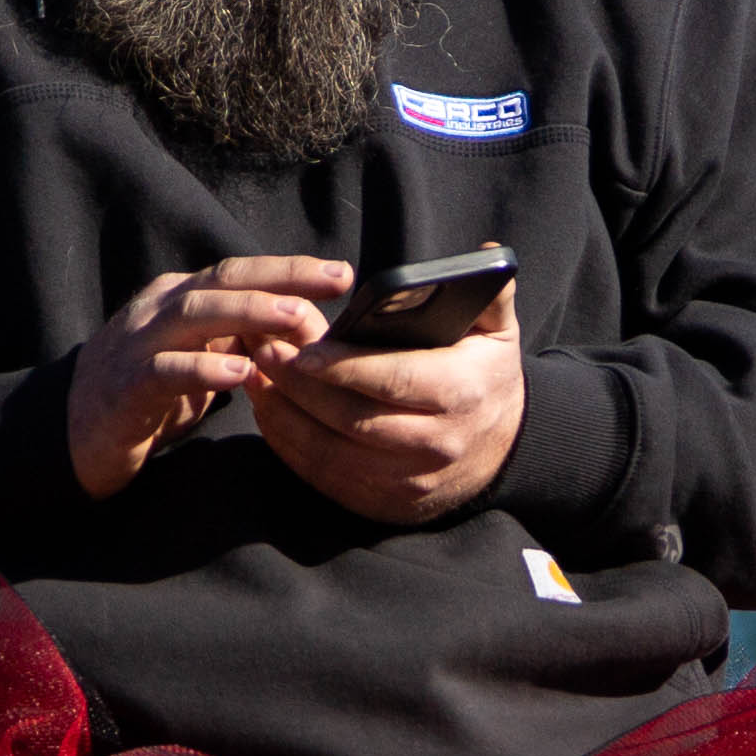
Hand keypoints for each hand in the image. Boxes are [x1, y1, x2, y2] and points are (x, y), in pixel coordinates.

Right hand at [68, 256, 345, 497]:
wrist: (69, 436)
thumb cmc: (145, 397)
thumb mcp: (196, 360)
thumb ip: (237, 342)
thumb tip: (302, 333)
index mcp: (178, 300)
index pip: (239, 273)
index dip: (290, 269)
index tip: (342, 274)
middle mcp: (158, 311)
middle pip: (224, 280)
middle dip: (283, 276)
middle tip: (336, 279)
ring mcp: (137, 345)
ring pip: (195, 315)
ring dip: (249, 313)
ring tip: (295, 319)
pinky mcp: (125, 388)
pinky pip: (165, 371)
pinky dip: (204, 369)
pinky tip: (240, 373)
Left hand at [257, 278, 522, 525]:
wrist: (498, 451)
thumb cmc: (485, 376)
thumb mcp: (499, 332)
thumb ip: (490, 292)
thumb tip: (484, 254)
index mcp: (462, 393)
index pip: (395, 380)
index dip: (345, 367)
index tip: (302, 349)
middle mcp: (436, 443)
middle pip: (354, 418)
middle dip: (302, 387)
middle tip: (263, 351)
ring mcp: (408, 480)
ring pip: (332, 451)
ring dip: (287, 415)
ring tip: (256, 376)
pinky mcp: (383, 502)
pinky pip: (326, 475)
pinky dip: (291, 445)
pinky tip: (270, 411)